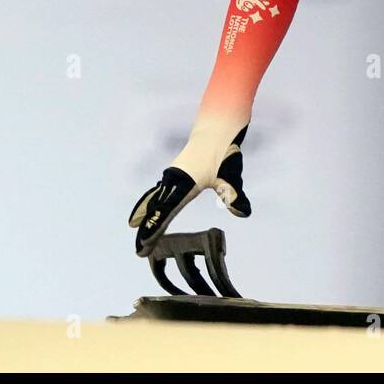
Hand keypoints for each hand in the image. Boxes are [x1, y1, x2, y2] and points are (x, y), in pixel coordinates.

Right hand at [128, 136, 250, 255]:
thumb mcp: (231, 176)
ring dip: (145, 221)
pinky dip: (147, 208)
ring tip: (140, 241)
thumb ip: (234, 196)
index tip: (146, 243)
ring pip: (152, 202)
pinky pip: (155, 195)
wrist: (215, 130)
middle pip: (155, 210)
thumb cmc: (222, 153)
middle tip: (139, 252)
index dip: (155, 228)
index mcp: (184, 183)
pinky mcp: (172, 176)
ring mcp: (170, 178)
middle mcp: (172, 181)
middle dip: (146, 230)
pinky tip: (142, 217)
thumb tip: (244, 213)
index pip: (167, 211)